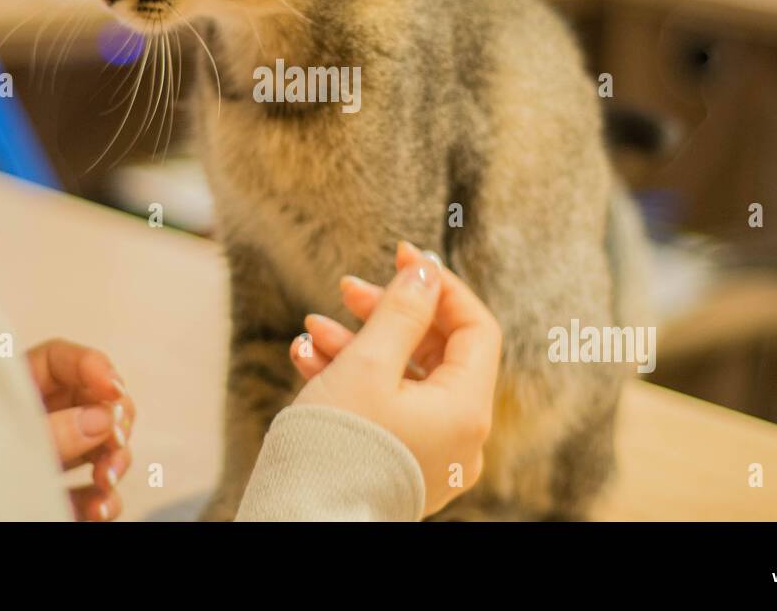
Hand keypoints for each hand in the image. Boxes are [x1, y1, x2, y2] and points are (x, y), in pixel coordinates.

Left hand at [26, 339, 134, 520]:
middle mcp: (39, 418)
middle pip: (95, 401)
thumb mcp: (0, 442)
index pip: (61, 359)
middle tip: (116, 439)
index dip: (92, 366)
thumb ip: (52, 430)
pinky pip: (92, 490)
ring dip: (115, 460)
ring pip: (103, 444)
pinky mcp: (58, 494)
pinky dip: (103, 499)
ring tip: (106, 481)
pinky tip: (100, 509)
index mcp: (13, 389)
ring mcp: (51, 456)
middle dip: (115, 419)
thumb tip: (101, 418)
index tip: (114, 388)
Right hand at [288, 242, 500, 516]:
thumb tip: (424, 271)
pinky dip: (355, 380)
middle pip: (436, 352)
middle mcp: (459, 436)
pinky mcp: (401, 465)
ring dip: (360, 344)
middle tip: (347, 289)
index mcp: (465, 409)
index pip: (474, 327)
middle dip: (388, 314)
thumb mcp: (367, 364)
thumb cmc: (337, 445)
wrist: (302, 521)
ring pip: (404, 379)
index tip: (401, 255)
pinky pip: (388, 408)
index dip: (439, 286)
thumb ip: (401, 311)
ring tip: (313, 329)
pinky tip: (310, 361)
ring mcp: (432, 455)